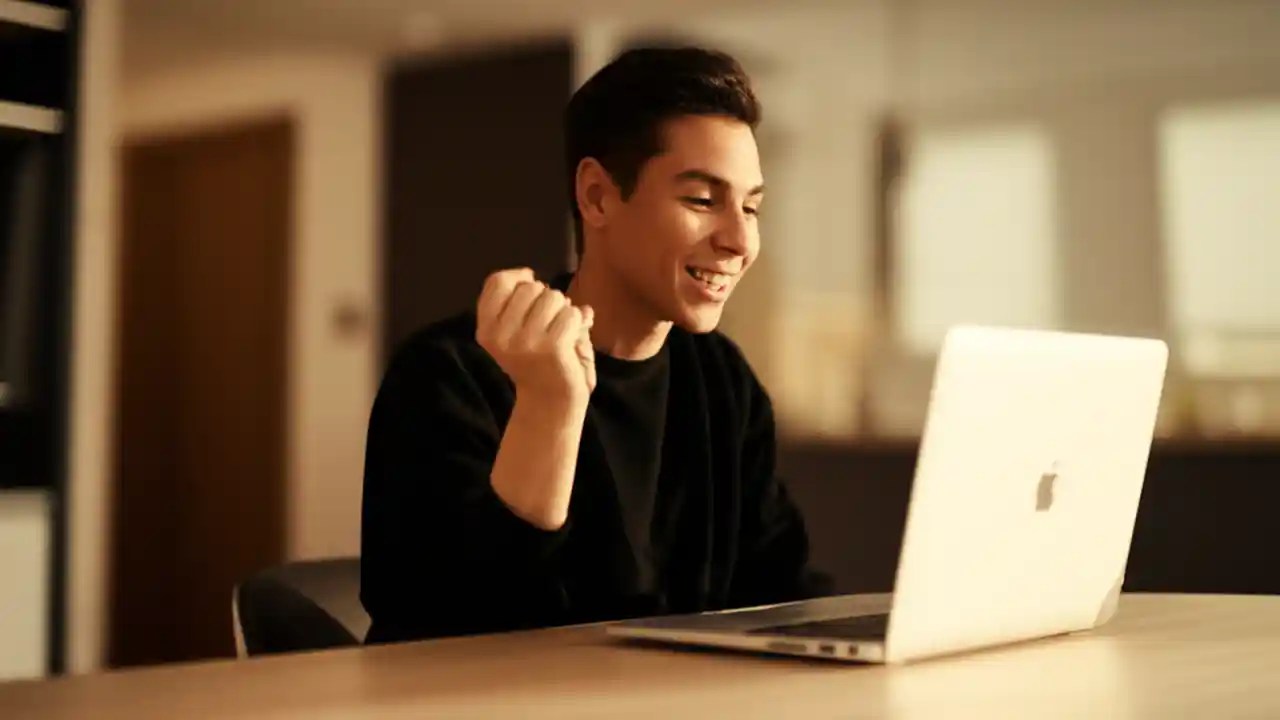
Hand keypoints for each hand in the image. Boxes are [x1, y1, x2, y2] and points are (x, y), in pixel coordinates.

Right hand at [476, 268, 595, 402]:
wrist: (551, 403)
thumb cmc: (537, 363)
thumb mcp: (514, 330)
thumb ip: (518, 300)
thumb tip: (530, 275)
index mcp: (486, 330)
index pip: (497, 281)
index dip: (519, 277)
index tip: (532, 286)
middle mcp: (500, 335)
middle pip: (530, 287)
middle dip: (547, 299)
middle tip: (550, 324)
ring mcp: (525, 341)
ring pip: (554, 297)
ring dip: (564, 311)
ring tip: (561, 334)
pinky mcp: (551, 347)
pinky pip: (572, 313)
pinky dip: (579, 324)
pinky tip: (572, 342)